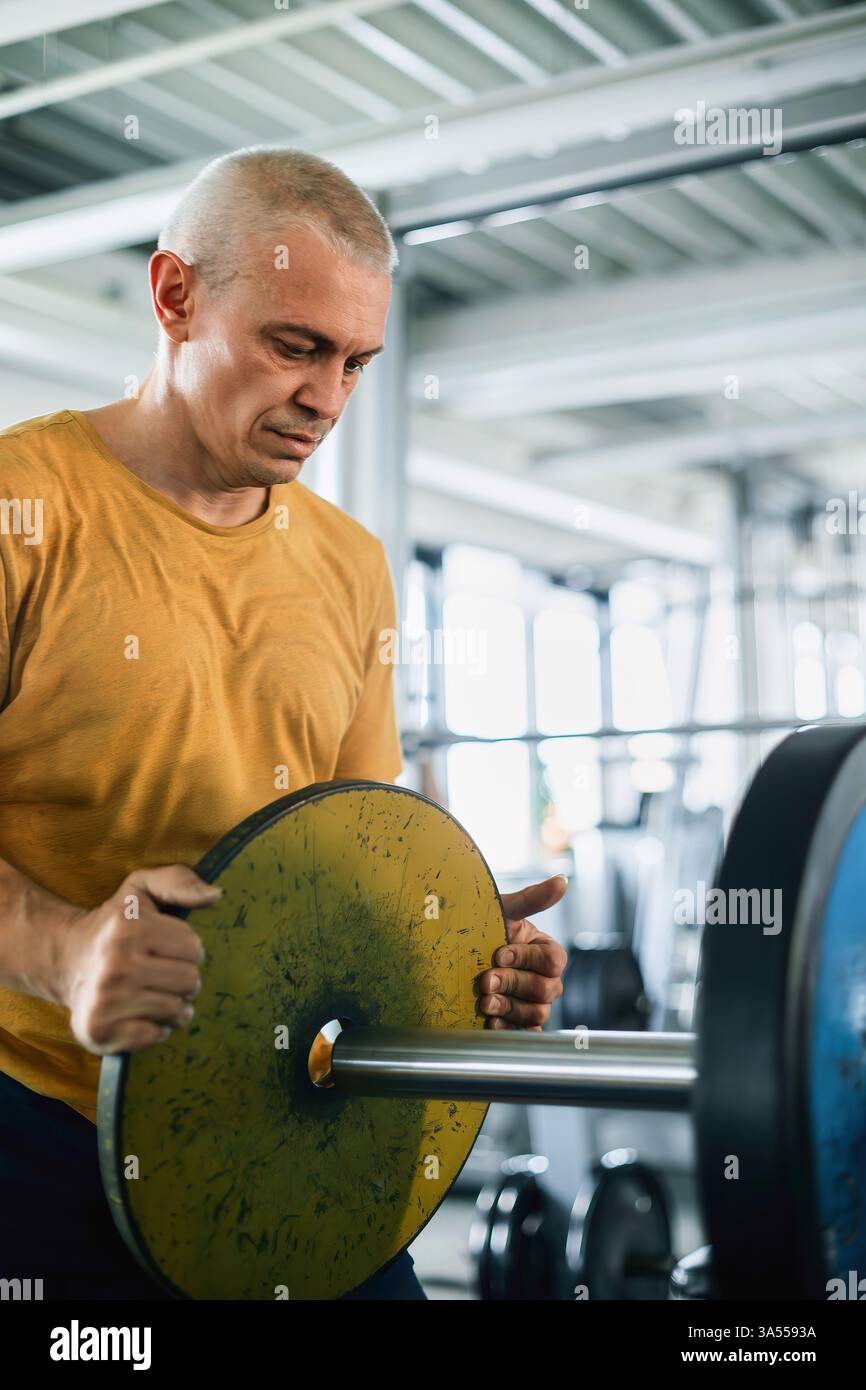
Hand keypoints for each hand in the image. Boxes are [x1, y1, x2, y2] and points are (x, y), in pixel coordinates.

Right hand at [58, 866, 219, 1054]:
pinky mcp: (99, 1031)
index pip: (193, 947)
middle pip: (190, 981)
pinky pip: (155, 1036)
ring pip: (176, 1011)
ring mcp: (104, 1001)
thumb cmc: (114, 924)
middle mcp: (114, 965)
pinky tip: (140, 1015)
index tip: (167, 949)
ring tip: (153, 994)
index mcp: (127, 928)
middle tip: (161, 974)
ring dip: (173, 1006)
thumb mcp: (141, 889)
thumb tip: (216, 895)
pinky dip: (155, 1029)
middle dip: (183, 979)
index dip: (187, 949)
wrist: (67, 960)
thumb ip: (179, 882)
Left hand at [478, 876, 568, 1030]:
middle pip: (545, 990)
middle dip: (512, 984)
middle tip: (485, 981)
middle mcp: (545, 979)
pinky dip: (508, 1029)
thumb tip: (563, 880)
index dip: (526, 959)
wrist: (452, 952)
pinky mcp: (517, 1024)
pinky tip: (489, 1023)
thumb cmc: (481, 927)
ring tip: (484, 1004)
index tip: (498, 954)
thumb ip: (531, 899)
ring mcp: (532, 1004)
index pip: (552, 961)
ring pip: (536, 1014)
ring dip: (509, 1008)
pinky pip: (524, 1033)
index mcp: (546, 951)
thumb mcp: (502, 911)